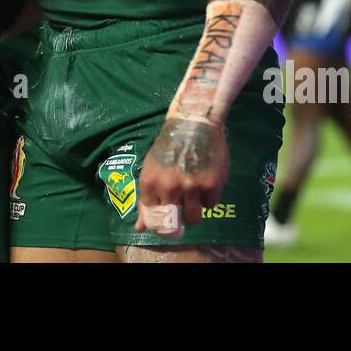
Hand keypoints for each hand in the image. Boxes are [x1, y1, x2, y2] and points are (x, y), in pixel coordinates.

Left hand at [135, 116, 227, 235]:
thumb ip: (146, 200)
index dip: (159, 225)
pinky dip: (208, 197)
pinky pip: (210, 204)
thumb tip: (139, 228)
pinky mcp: (211, 184)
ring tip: (194, 194)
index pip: (152, 220)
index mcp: (150, 183)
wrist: (193, 122)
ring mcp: (191, 187)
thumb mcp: (151, 170)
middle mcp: (168, 187)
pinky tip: (205, 180)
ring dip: (194, 210)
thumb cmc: (169, 146)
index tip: (166, 223)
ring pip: (193, 219)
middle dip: (177, 222)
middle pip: (173, 224)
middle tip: (181, 212)